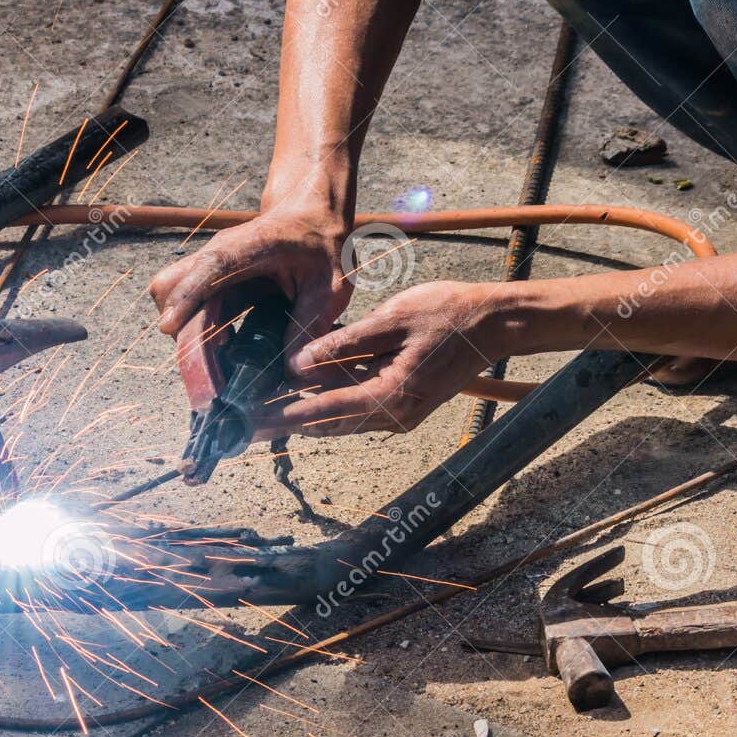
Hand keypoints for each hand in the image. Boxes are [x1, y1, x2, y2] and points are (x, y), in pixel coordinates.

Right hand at [149, 209, 353, 366]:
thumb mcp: (330, 289)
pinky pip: (185, 302)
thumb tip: (291, 370)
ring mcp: (209, 264)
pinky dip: (191, 327)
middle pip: (171, 285)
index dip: (187, 297)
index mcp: (250, 247)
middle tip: (207, 367)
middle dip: (181, 329)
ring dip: (184, 330)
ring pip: (170, 295)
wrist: (312, 219)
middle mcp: (219, 252)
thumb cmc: (322, 248)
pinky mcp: (208, 278)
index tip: (169, 327)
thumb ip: (310, 325)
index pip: (208, 268)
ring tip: (214, 360)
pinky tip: (220, 347)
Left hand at [267, 281, 498, 436]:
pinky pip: (356, 410)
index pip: (323, 410)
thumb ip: (344, 344)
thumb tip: (297, 363)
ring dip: (303, 415)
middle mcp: (393, 416)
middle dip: (284, 422)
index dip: (281, 416)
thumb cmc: (448, 313)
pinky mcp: (403, 405)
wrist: (495, 323)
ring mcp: (400, 415)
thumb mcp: (392, 319)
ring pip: (340, 420)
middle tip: (242, 422)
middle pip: (326, 423)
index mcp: (390, 396)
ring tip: (261, 412)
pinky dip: (327, 404)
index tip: (248, 423)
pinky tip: (301, 395)